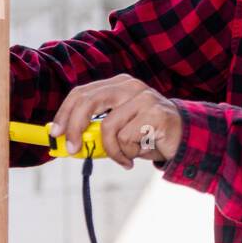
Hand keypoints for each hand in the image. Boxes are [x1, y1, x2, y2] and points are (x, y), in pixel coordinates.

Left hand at [49, 74, 182, 166]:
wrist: (186, 138)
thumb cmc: (147, 134)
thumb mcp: (118, 131)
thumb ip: (95, 131)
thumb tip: (67, 141)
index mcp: (118, 85)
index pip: (82, 93)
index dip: (64, 113)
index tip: (55, 133)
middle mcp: (129, 86)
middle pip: (88, 101)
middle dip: (75, 128)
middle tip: (74, 149)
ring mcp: (144, 97)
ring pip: (107, 127)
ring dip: (112, 151)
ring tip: (125, 157)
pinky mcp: (155, 112)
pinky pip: (126, 139)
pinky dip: (127, 154)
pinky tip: (141, 152)